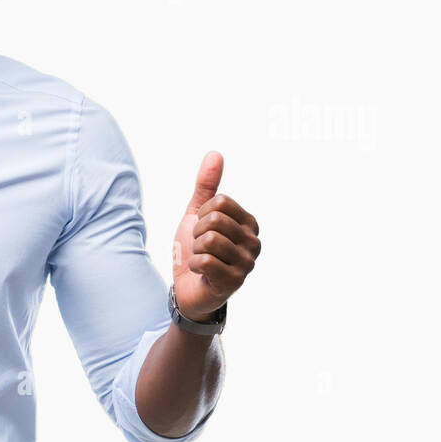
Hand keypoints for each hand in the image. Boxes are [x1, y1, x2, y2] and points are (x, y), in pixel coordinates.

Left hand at [171, 151, 260, 321]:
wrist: (187, 288)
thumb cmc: (195, 250)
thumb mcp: (196, 215)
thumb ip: (206, 186)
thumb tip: (215, 153)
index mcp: (249, 223)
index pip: (220, 201)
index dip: (202, 215)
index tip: (203, 230)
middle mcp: (254, 242)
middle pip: (214, 220)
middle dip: (197, 233)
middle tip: (200, 247)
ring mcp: (247, 263)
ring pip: (209, 240)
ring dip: (195, 250)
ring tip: (202, 259)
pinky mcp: (235, 281)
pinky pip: (205, 261)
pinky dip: (195, 266)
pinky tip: (202, 273)